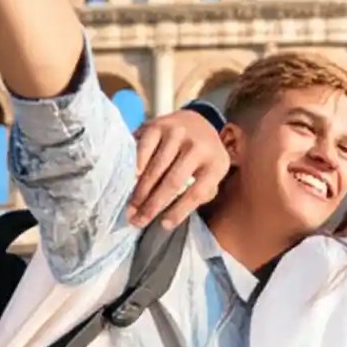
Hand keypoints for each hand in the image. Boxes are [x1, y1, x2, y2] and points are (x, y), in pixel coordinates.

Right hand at [128, 110, 229, 228]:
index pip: (197, 192)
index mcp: (217, 163)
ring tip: (130, 208)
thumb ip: (200, 193)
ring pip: (156, 168)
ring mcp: (178, 134)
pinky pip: (143, 149)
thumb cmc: (201, 158)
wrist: (197, 121)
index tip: (163, 225)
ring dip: (140, 191)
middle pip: (173, 182)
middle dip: (153, 205)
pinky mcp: (159, 125)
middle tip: (137, 221)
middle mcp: (199, 147)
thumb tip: (171, 216)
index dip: (179, 211)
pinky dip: (135, 166)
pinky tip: (129, 181)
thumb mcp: (211, 174)